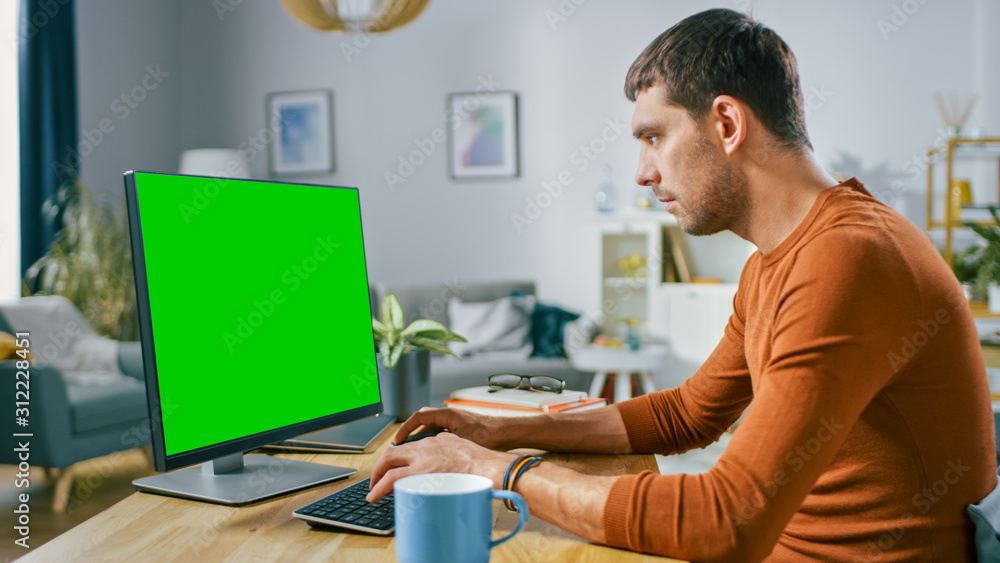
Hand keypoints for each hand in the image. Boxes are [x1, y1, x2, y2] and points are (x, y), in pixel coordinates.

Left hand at [366, 432, 512, 501]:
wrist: (490, 467)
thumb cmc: (481, 462)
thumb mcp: (459, 445)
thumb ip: (445, 448)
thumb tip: (440, 457)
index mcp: (434, 441)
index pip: (406, 447)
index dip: (394, 457)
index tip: (390, 466)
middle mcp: (425, 447)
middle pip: (391, 453)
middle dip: (379, 467)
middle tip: (375, 479)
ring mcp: (422, 460)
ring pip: (389, 465)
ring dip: (377, 478)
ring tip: (373, 491)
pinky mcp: (422, 475)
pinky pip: (394, 480)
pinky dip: (382, 488)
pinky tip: (377, 495)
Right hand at [390, 407, 510, 449]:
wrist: (507, 433)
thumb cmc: (489, 436)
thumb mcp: (462, 442)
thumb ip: (443, 447)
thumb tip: (426, 457)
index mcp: (447, 414)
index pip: (419, 417)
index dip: (406, 428)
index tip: (397, 441)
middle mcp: (449, 415)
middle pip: (422, 420)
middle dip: (410, 432)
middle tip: (401, 446)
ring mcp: (454, 421)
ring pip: (431, 427)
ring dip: (421, 437)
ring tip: (413, 452)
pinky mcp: (459, 429)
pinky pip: (439, 432)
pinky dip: (432, 441)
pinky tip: (431, 454)